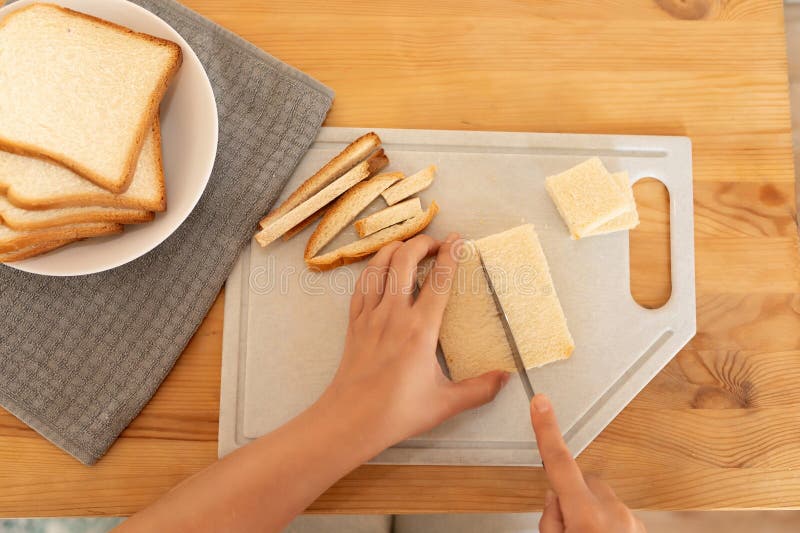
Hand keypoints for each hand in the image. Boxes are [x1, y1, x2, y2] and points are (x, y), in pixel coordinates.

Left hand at [322, 233, 509, 449]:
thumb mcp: (445, 403)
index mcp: (420, 329)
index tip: (459, 240)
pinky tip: (382, 268)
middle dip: (423, 243)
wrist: (350, 420)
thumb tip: (506, 378)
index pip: (440, 280)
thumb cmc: (397, 412)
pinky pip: (362, 282)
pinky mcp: (354, 321)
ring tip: (411, 248)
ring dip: (397, 248)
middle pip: (406, 259)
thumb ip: (479, 389)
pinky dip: (374, 267)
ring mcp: (370, 315)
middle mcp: (394, 314)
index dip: (451, 254)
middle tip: (438, 245)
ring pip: (380, 264)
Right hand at [531, 394, 645, 532]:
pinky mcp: (640, 528)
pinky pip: (615, 513)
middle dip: (570, 495)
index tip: (541, 404)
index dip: (547, 430)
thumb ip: (550, 518)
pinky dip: (603, 523)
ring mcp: (630, 520)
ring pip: (598, 498)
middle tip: (563, 525)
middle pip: (581, 482)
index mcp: (586, 515)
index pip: (559, 462)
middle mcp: (613, 512)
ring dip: (587, 512)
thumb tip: (556, 500)